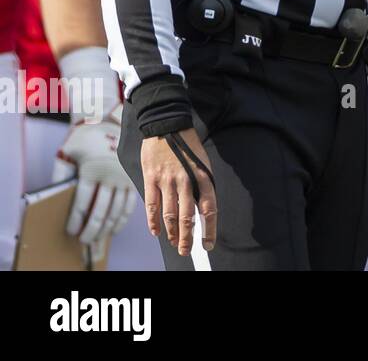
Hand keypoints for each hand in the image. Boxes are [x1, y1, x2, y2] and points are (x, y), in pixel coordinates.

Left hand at [52, 104, 136, 245]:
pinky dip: (122, 219)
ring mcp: (123, 179)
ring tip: (97, 239)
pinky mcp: (132, 180)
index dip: (76, 220)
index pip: (82, 202)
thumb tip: (54, 196)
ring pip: (116, 210)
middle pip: (101, 210)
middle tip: (84, 240)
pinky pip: (129, 204)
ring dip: (107, 228)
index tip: (72, 231)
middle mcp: (110, 176)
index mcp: (91, 170)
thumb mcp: (68, 152)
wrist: (110, 124)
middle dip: (92, 229)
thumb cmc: (85, 140)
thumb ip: (61, 174)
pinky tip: (114, 228)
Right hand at [140, 128, 217, 256]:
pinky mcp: (151, 178)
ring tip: (175, 243)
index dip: (209, 229)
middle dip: (188, 238)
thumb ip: (201, 186)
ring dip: (172, 232)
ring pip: (170, 214)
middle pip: (188, 216)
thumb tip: (200, 211)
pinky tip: (156, 232)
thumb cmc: (187, 146)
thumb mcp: (202, 163)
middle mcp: (187, 180)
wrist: (167, 124)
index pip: (209, 209)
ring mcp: (168, 180)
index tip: (208, 245)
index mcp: (203, 176)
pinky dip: (153, 222)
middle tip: (186, 251)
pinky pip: (152, 205)